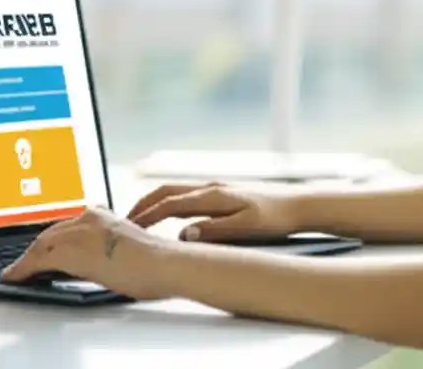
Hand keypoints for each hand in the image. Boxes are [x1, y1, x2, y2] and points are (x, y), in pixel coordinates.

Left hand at [0, 206, 171, 300]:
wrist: (164, 264)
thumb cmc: (157, 263)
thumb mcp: (127, 248)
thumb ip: (107, 249)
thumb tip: (96, 264)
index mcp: (102, 216)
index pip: (66, 228)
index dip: (50, 241)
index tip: (41, 251)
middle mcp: (88, 218)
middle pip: (50, 235)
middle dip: (34, 250)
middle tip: (22, 265)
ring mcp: (78, 232)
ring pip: (41, 245)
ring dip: (26, 260)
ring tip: (16, 273)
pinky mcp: (70, 250)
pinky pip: (36, 260)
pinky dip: (22, 269)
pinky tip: (15, 277)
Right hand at [127, 181, 301, 242]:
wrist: (299, 204)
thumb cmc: (275, 218)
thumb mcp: (246, 228)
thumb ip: (214, 231)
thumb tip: (183, 234)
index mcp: (213, 196)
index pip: (170, 204)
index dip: (147, 216)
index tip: (128, 228)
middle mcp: (211, 187)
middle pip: (166, 191)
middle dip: (143, 204)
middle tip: (123, 220)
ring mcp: (217, 188)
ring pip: (176, 190)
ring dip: (155, 201)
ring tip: (140, 217)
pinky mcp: (224, 192)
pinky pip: (188, 194)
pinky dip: (170, 202)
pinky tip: (171, 214)